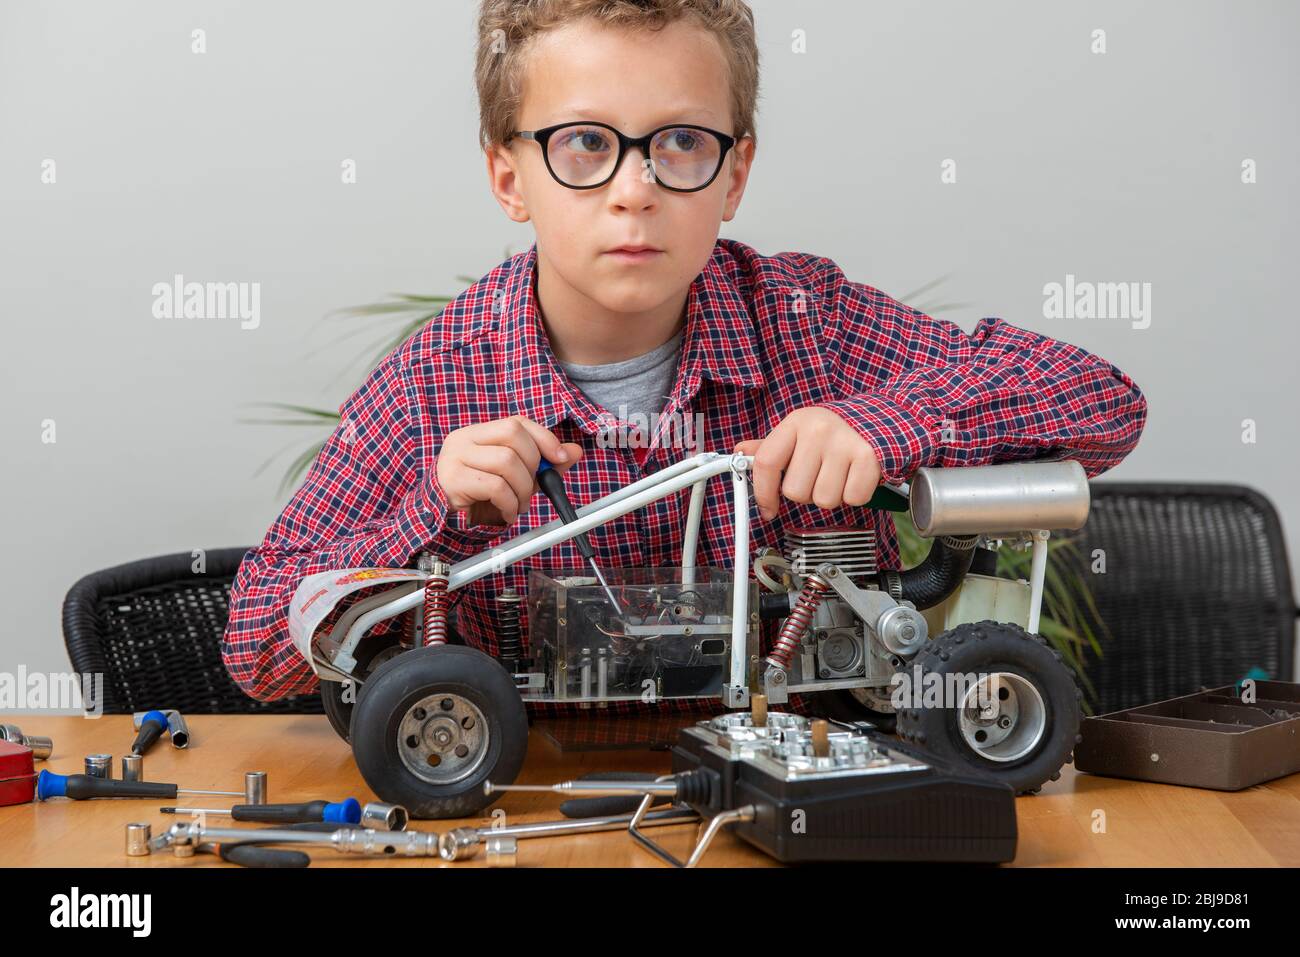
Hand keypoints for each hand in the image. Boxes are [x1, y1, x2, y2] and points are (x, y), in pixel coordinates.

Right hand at [437, 415, 582, 525]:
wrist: (445, 521)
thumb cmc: (480, 496)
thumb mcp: (517, 478)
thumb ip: (545, 464)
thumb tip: (574, 451)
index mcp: (479, 433)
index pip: (516, 422)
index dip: (542, 437)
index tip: (560, 456)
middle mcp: (464, 439)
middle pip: (513, 435)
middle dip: (533, 465)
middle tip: (531, 488)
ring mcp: (455, 457)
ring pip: (506, 461)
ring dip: (522, 489)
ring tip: (519, 504)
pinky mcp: (452, 479)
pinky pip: (494, 486)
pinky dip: (509, 503)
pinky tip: (507, 512)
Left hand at [734, 407, 880, 520]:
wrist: (879, 418)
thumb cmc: (831, 433)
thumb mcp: (798, 433)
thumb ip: (768, 447)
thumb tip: (739, 453)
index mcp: (796, 422)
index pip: (765, 463)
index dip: (763, 492)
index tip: (767, 508)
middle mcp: (818, 430)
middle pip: (795, 491)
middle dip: (805, 493)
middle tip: (817, 477)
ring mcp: (844, 443)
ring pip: (823, 500)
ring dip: (830, 496)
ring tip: (837, 476)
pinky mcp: (869, 458)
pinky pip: (852, 499)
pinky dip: (854, 496)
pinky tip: (854, 478)